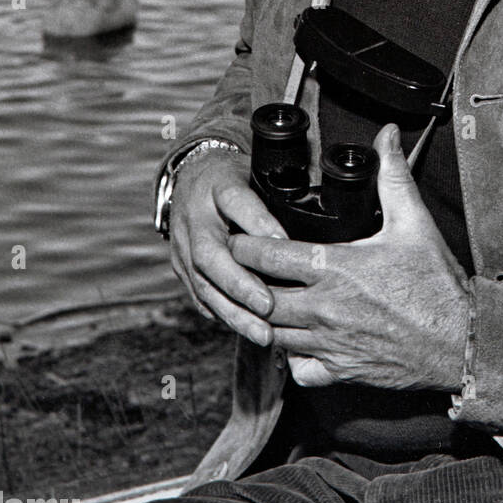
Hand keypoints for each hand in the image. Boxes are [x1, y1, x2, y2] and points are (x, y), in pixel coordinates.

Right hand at [169, 148, 287, 346]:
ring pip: (203, 283)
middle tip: (269, 306)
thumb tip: (320, 205)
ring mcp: (183, 245)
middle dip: (240, 283)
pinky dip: (225, 315)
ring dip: (234, 311)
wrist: (191, 178)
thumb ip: (283, 186)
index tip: (283, 244)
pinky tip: (248, 330)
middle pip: (210, 253)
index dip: (258, 222)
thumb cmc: (235, 176)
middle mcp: (194, 217)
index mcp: (218, 185)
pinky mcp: (182, 267)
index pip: (236, 200)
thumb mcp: (256, 169)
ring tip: (263, 334)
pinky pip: (200, 296)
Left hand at [229, 124, 471, 391]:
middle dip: (242, 281)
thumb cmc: (436, 284)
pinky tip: (297, 338)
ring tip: (260, 299)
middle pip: (258, 297)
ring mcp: (328, 345)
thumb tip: (387, 135)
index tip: (237, 236)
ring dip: (262, 317)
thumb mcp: (415, 223)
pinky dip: (290, 355)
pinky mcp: (339, 371)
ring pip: (271, 334)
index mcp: (335, 268)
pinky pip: (297, 369)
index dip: (243, 245)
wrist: (459, 342)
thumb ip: (393, 177)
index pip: (268, 256)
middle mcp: (323, 309)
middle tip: (237, 268)